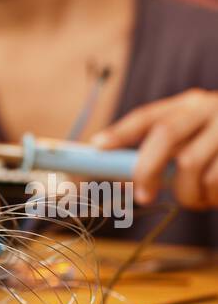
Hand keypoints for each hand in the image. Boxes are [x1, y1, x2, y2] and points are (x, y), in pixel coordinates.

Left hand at [91, 89, 217, 209]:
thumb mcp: (198, 137)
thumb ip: (165, 149)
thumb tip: (120, 175)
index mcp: (191, 104)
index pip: (149, 116)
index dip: (120, 132)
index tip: (97, 149)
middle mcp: (210, 108)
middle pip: (166, 135)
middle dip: (146, 169)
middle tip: (141, 196)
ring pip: (191, 166)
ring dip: (187, 193)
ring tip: (197, 199)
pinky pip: (217, 183)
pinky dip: (212, 198)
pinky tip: (217, 196)